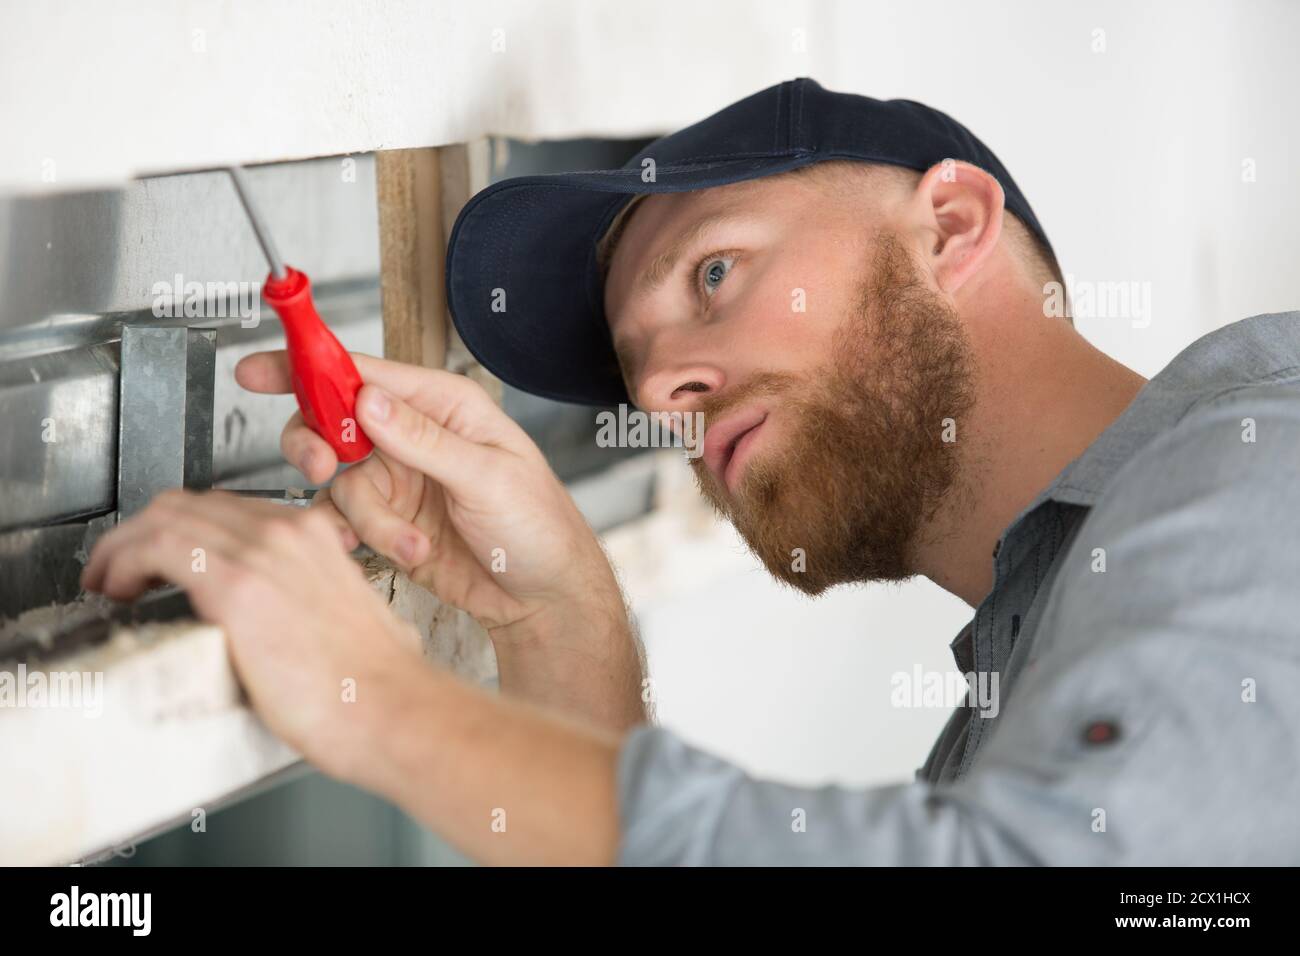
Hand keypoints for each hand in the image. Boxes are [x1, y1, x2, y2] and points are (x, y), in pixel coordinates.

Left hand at [80, 490, 421, 779]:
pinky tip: (117, 586)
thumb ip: (314, 602)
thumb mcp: (349, 616)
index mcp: (315, 536)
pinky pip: (158, 546)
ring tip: (110, 581)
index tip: (161, 560)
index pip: (227, 510)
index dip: (181, 530)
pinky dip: (124, 560)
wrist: (393, 707)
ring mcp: (263, 552)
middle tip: (123, 570)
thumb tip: (286, 627)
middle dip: (144, 533)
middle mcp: (288, 533)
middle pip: (190, 504)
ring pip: (165, 516)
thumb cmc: (375, 683)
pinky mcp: (238, 585)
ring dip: (124, 547)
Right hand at [234, 351, 624, 641]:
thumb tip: (369, 401)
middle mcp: (413, 436)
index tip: (257, 369)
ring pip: (339, 482)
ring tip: (412, 541)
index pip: (363, 373)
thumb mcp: (488, 477)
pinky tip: (401, 549)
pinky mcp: (388, 523)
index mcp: (443, 405)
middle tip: (324, 467)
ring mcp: (398, 480)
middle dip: (319, 445)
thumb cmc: (538, 527)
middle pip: (332, 421)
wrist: (542, 597)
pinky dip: (362, 539)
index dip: (306, 366)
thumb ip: (425, 440)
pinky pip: (346, 521)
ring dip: (369, 518)